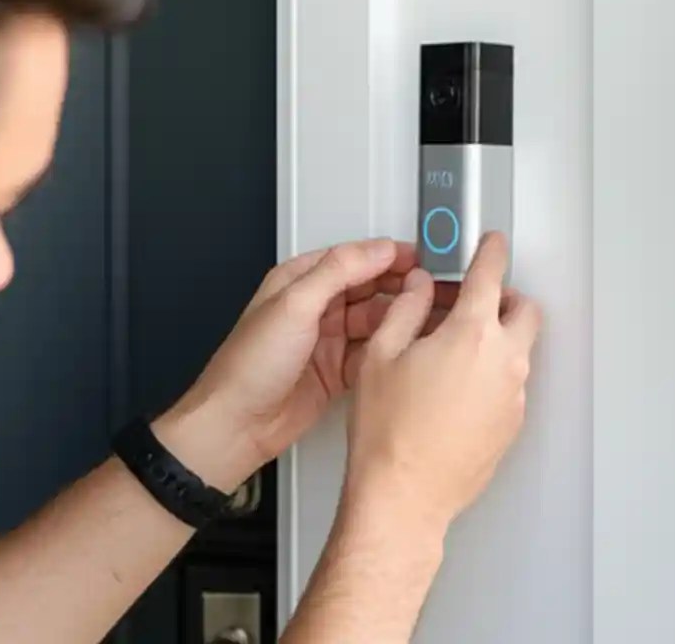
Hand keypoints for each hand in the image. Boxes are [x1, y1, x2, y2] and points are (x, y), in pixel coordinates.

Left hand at [155, 239, 422, 490]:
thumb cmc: (248, 367)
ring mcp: (328, 340)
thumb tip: (378, 249)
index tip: (425, 260)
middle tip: (437, 292)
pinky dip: (393, 349)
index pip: (355, 258)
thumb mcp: (295, 305)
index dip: (391, 257)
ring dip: (401, 320)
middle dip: (403, 288)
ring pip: (376, 321)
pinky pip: (374, 352)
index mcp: (301, 281)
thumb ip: (339, 271)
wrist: (237, 426)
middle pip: (371, 289)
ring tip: (431, 320)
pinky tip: (411, 348)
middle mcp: (316, 307)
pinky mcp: (338, 370)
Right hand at [343, 233, 542, 526]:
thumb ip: (406, 309)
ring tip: (452, 353)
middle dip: (503, 298)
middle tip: (473, 302)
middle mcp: (503, 361)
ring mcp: (513, 394)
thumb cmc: (388, 434)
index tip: (491, 243)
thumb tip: (421, 288)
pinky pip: (511, 384)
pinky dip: (492, 374)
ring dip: (496, 339)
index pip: (490, 274)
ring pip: (519, 349)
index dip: (490, 251)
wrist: (404, 496)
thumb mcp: (379, 356)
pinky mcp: (512, 423)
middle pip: (524, 310)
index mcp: (471, 334)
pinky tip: (456, 390)